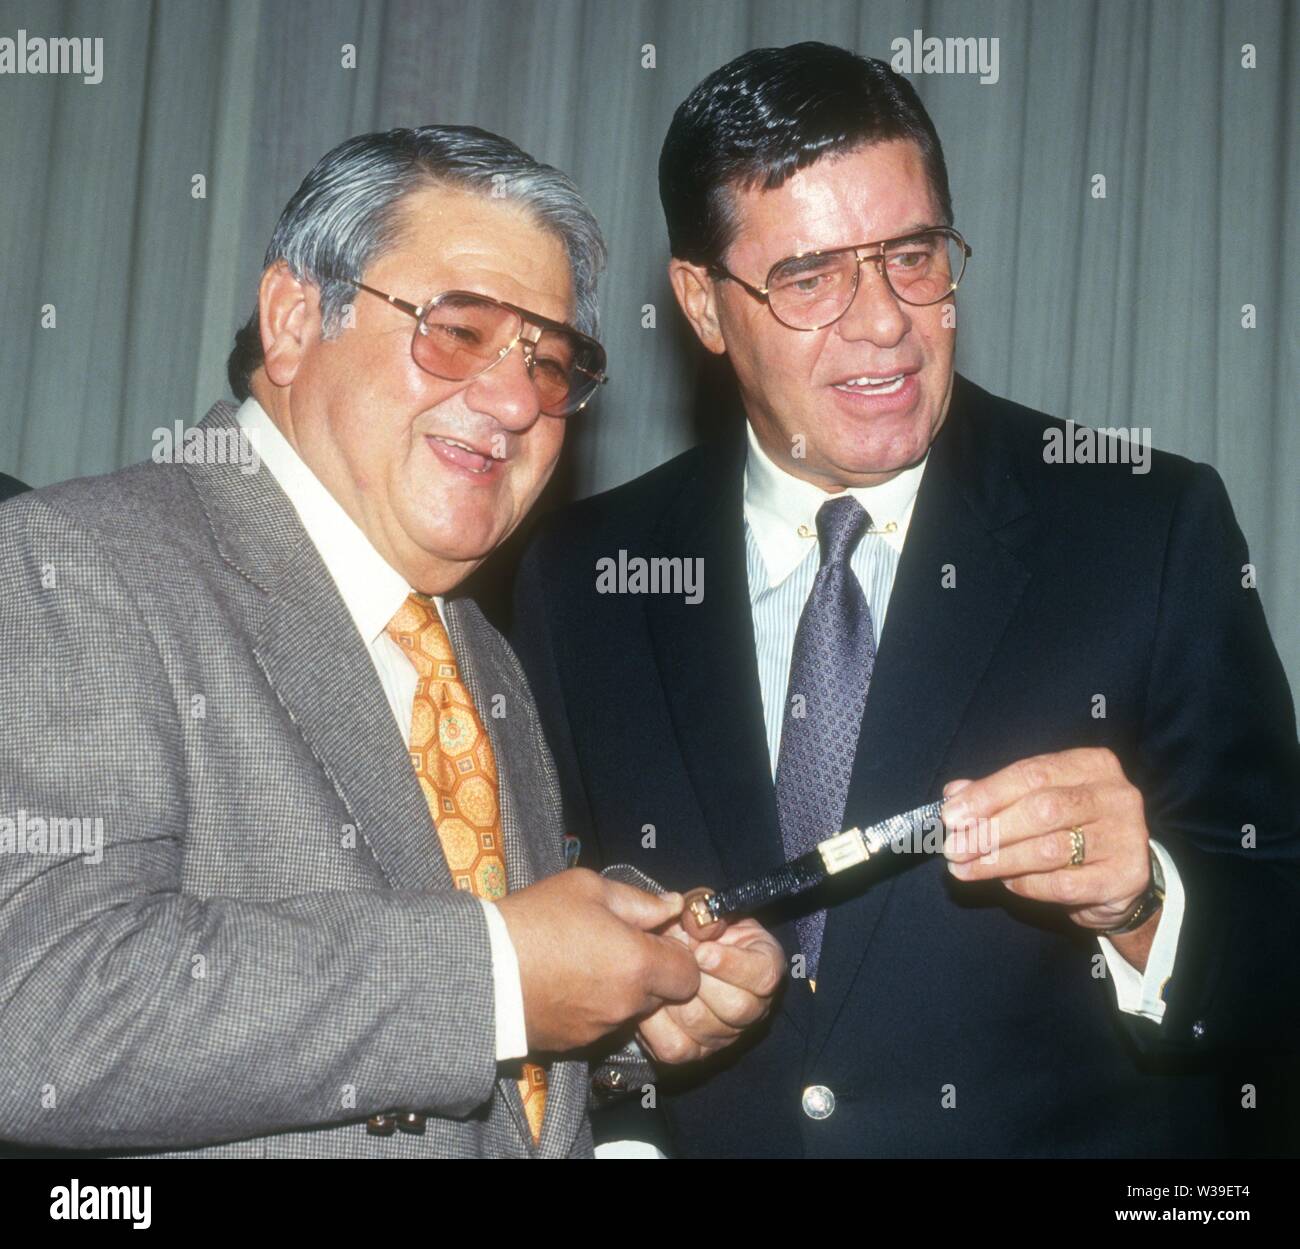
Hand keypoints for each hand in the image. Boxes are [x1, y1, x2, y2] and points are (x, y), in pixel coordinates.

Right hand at [496, 869, 699, 1052]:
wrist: (480, 970)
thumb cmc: (534, 920)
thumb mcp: (587, 888)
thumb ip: (638, 900)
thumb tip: (670, 906)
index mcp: (638, 964)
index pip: (689, 975)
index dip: (676, 955)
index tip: (654, 939)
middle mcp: (625, 1004)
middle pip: (660, 994)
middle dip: (647, 973)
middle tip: (614, 945)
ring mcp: (600, 1029)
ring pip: (628, 1010)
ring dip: (618, 990)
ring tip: (582, 962)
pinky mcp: (574, 1044)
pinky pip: (598, 1024)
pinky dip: (591, 1006)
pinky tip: (564, 983)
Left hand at [634, 905, 783, 1065]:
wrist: (671, 949)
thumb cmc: (694, 927)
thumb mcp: (702, 907)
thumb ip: (704, 910)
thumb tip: (699, 924)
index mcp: (765, 966)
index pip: (764, 977)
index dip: (732, 965)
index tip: (703, 951)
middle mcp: (753, 1006)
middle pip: (737, 1009)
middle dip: (701, 982)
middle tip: (679, 962)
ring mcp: (726, 1033)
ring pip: (705, 1029)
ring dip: (677, 999)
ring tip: (663, 976)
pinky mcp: (696, 1051)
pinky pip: (676, 1048)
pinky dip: (656, 1024)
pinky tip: (652, 1000)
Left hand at [941, 747, 1152, 932]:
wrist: (1121, 877)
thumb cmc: (1073, 829)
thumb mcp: (1038, 801)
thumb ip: (998, 794)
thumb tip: (953, 793)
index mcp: (1092, 764)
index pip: (1031, 774)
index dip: (986, 795)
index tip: (951, 815)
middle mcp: (1116, 795)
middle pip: (1041, 810)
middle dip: (990, 831)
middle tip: (953, 849)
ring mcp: (1126, 836)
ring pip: (1050, 849)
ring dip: (999, 861)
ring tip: (966, 868)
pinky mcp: (1126, 877)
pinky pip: (1062, 884)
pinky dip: (1026, 884)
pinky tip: (1006, 883)